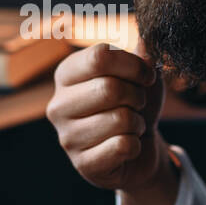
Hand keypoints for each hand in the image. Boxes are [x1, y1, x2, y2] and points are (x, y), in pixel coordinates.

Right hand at [46, 40, 165, 192]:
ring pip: (120, 119)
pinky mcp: (83, 164)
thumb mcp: (141, 75)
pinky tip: (127, 146)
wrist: (139, 148)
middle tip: (138, 103)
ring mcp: (67, 137)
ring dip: (137, 123)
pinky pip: (123, 146)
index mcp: (66, 74)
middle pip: (109, 88)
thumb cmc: (134, 105)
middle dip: (138, 96)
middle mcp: (58, 104)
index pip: (100, 56)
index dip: (134, 64)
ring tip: (131, 125)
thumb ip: (141, 54)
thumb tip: (146, 40)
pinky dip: (135, 145)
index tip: (147, 76)